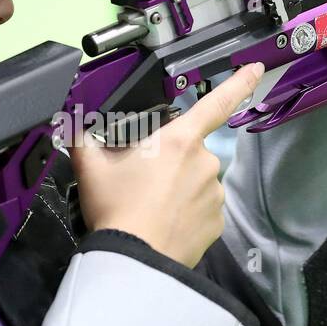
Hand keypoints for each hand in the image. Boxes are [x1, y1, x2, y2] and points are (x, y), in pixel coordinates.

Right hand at [68, 63, 265, 268]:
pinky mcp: (217, 224)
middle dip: (171, 163)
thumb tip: (71, 126)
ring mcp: (214, 195)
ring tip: (151, 207)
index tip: (255, 67)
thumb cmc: (115, 208)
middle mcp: (205, 163)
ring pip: (197, 183)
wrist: (133, 259)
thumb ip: (82, 139)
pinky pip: (202, 211)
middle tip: (142, 182)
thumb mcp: (91, 168)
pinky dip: (186, 214)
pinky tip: (165, 224)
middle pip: (190, 153)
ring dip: (179, 189)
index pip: (216, 102)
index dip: (238, 82)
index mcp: (180, 140)